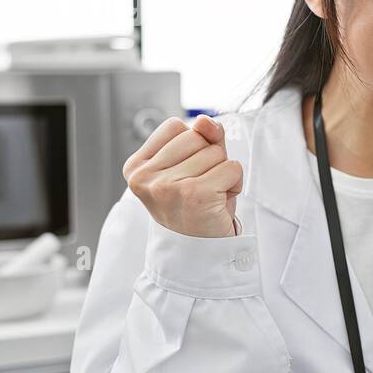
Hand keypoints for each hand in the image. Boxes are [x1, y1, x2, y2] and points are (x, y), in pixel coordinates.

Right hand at [122, 114, 242, 237]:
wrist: (199, 252)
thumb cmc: (195, 207)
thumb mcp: (193, 165)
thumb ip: (201, 137)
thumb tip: (205, 120)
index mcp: (136, 167)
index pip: (175, 126)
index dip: (192, 146)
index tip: (185, 174)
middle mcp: (146, 177)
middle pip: (197, 136)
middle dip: (210, 159)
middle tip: (200, 188)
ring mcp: (168, 186)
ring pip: (216, 152)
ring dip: (223, 174)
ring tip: (209, 197)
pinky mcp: (195, 195)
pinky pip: (232, 168)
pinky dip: (235, 184)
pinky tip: (219, 203)